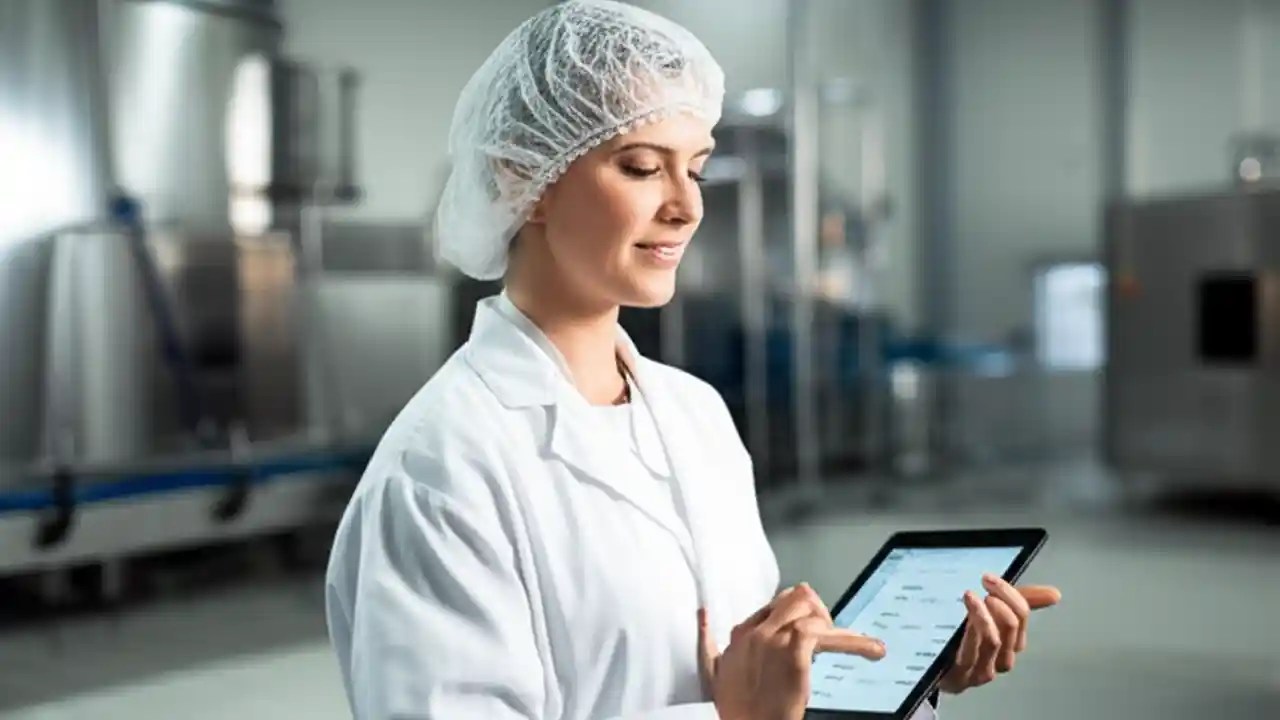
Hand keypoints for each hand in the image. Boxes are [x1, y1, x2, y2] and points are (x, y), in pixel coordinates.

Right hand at [697, 584, 885, 719]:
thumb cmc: (735, 709)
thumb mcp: (713, 671)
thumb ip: (707, 642)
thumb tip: (702, 614)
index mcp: (742, 633)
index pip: (777, 603)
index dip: (801, 614)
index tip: (817, 629)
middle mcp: (758, 631)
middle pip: (797, 598)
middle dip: (819, 612)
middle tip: (833, 636)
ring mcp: (775, 641)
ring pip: (811, 609)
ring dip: (838, 627)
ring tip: (863, 645)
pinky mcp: (794, 655)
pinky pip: (824, 633)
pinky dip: (852, 640)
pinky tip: (869, 650)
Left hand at [937, 574, 1061, 693]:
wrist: (931, 672)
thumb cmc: (963, 641)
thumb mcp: (990, 616)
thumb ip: (1019, 602)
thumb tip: (1055, 594)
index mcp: (1012, 644)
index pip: (1021, 615)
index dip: (1010, 593)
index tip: (990, 579)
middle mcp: (1002, 660)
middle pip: (1011, 625)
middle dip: (1000, 598)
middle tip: (983, 584)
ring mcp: (982, 670)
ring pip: (994, 639)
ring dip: (984, 613)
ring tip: (972, 596)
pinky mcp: (961, 676)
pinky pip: (972, 651)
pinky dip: (971, 628)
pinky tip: (966, 611)